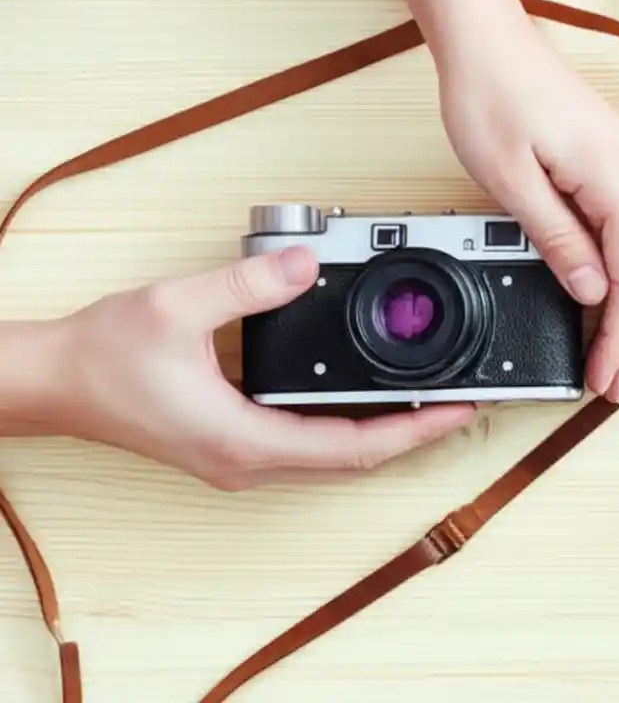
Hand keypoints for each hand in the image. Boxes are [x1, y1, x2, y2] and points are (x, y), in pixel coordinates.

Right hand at [33, 247, 475, 491]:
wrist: (52, 384)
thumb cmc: (101, 357)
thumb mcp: (177, 306)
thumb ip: (247, 282)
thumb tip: (303, 261)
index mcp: (244, 439)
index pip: (353, 447)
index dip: (415, 432)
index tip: (458, 411)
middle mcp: (249, 461)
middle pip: (354, 459)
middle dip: (413, 434)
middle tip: (461, 403)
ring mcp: (242, 459)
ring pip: (333, 456)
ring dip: (384, 432)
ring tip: (429, 402)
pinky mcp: (234, 445)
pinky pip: (309, 444)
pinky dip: (348, 425)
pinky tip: (367, 400)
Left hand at [401, 0, 618, 402]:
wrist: (487, 41)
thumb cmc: (490, 94)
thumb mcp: (510, 181)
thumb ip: (556, 241)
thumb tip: (591, 293)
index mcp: (617, 177)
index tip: (604, 376)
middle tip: (610, 383)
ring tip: (610, 357)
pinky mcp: (615, 167)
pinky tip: (607, 305)